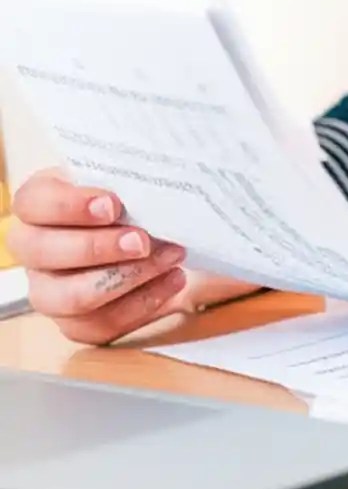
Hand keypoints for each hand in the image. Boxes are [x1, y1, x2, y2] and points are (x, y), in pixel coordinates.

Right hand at [6, 168, 256, 344]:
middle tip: (143, 239)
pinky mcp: (77, 323)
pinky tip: (173, 280)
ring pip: (72, 297)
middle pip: (44, 253)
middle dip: (98, 247)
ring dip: (127, 279)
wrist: (152, 232)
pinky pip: (102, 325)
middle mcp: (34, 250)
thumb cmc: (134, 200)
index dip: (69, 206)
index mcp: (39, 205)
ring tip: (170, 257)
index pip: (33, 203)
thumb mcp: (130, 178)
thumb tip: (170, 162)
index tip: (113, 203)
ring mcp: (50, 290)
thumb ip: (133, 174)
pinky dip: (143, 304)